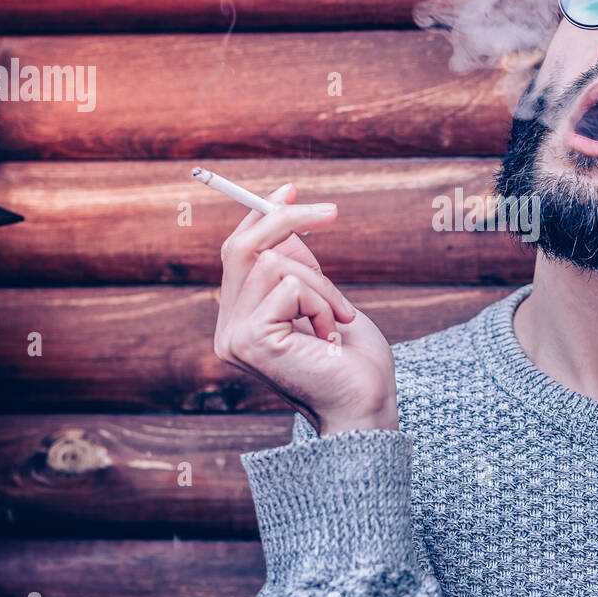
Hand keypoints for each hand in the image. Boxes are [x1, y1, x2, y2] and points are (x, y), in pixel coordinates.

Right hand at [214, 182, 397, 434]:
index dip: (260, 218)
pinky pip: (290, 286)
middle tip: (331, 213)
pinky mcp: (251, 340)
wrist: (368, 406)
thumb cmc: (355, 363)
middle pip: (241, 248)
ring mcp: (235, 338)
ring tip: (340, 320)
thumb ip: (300, 271)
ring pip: (276, 264)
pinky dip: (322, 303)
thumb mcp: (326, 302)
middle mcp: (229, 332)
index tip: (291, 189)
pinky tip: (330, 338)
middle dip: (287, 219)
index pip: (237, 256)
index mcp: (242, 324)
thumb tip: (286, 220)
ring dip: (322, 285)